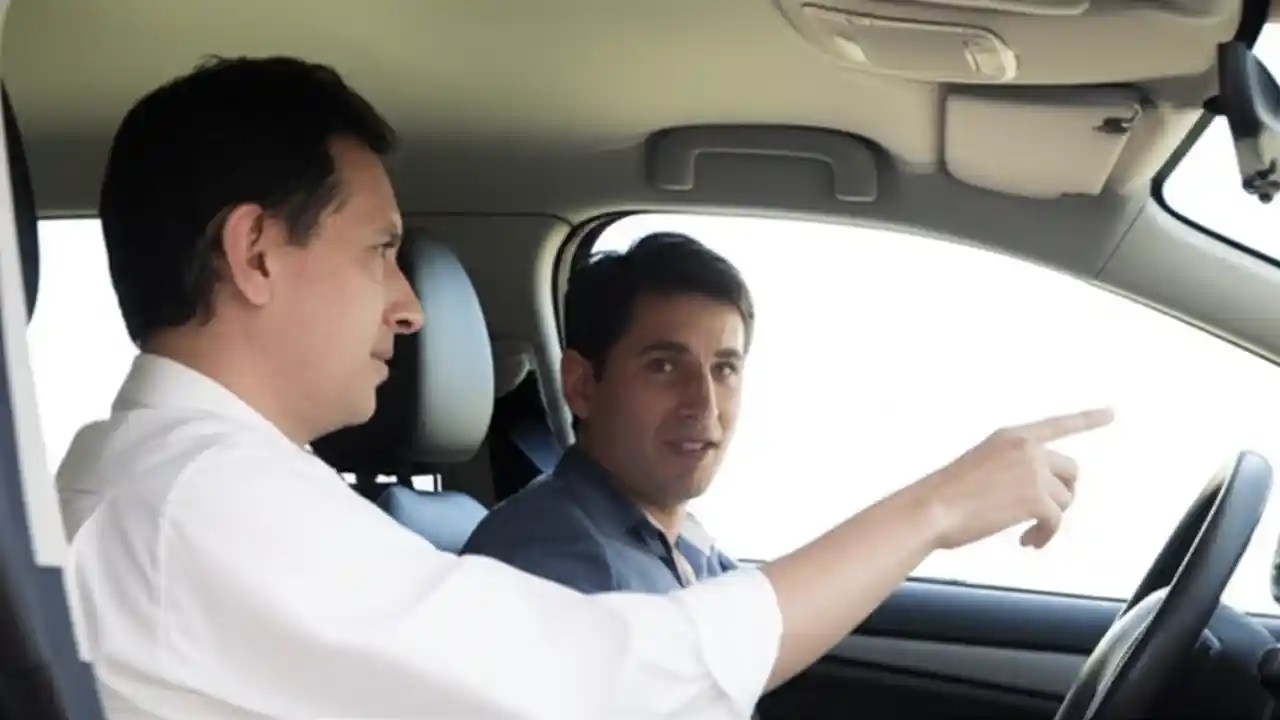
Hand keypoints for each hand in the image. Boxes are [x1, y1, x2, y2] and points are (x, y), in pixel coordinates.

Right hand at [919, 408, 1113, 550]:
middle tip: (1044, 516)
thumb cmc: (945, 496)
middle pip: (1070, 471)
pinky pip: (1056, 521)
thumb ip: (1012, 470)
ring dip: (1050, 520)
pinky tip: (1028, 542)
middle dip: (1062, 494)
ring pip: (1065, 499)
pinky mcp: (1037, 498)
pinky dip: (1045, 536)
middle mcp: (1027, 448)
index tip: (1111, 413)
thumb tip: (1040, 497)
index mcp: (1010, 436)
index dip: (1088, 419)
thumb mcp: (981, 467)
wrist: (932, 509)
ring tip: (1028, 534)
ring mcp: (1034, 471)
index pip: (1057, 424)